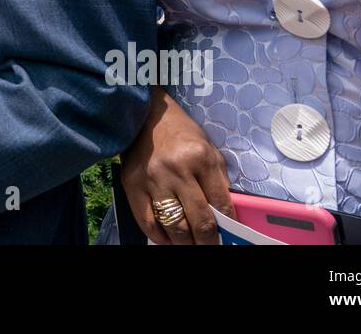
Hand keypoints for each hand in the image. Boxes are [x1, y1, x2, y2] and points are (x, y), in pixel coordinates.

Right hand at [120, 86, 234, 244]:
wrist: (145, 116)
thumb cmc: (182, 134)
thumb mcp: (209, 150)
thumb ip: (218, 181)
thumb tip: (225, 215)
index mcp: (201, 158)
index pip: (221, 204)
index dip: (228, 227)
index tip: (229, 237)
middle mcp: (177, 170)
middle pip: (199, 221)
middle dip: (208, 241)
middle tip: (210, 245)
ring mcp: (152, 179)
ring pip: (174, 226)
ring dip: (185, 242)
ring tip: (190, 243)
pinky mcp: (132, 185)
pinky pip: (147, 222)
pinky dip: (160, 237)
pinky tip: (168, 238)